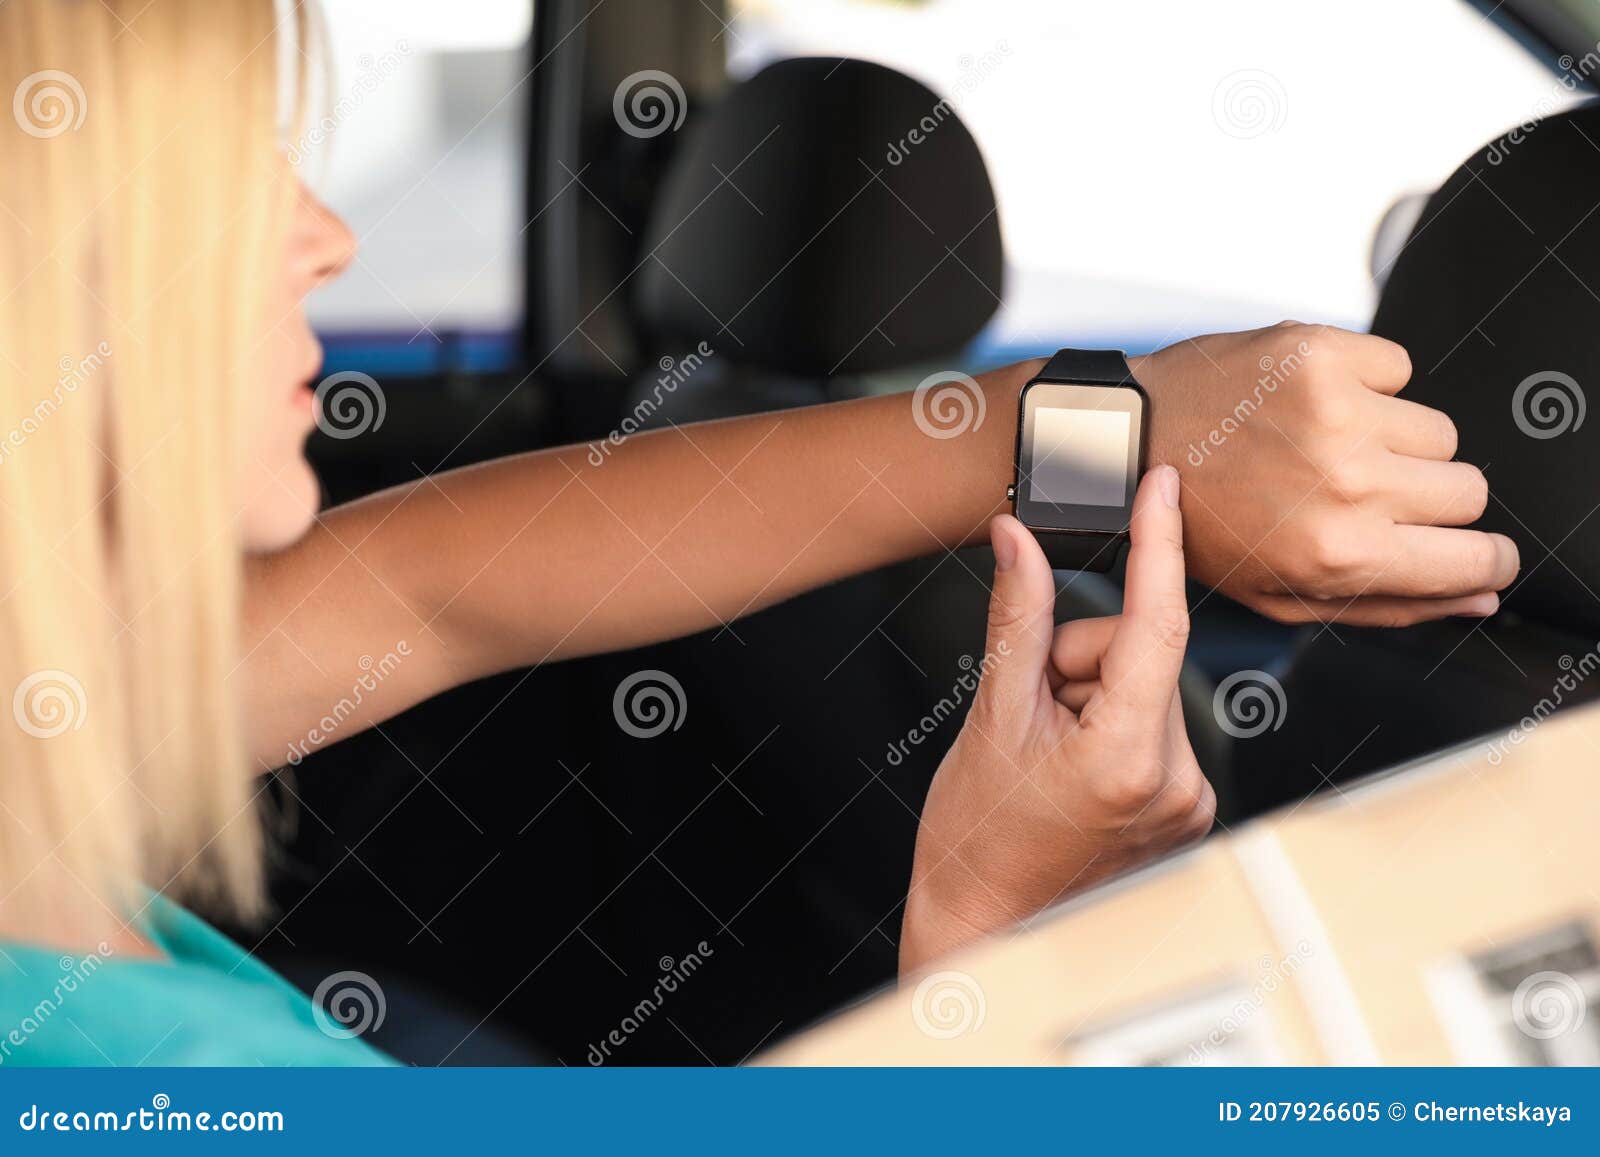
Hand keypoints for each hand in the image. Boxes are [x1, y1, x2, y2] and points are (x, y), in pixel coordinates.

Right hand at [900, 467, 1212, 973]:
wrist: (983, 924)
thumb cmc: (976, 838)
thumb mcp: (990, 716)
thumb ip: (1017, 620)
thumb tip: (1018, 541)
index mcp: (1127, 759)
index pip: (1156, 624)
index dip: (1158, 544)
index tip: (1163, 486)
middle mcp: (1175, 782)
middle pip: (1137, 655)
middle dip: (1076, 661)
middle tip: (1027, 707)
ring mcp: (1185, 801)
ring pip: (1142, 687)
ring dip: (1089, 694)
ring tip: (1042, 747)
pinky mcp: (1183, 809)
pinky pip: (1150, 723)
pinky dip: (1107, 723)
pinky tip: (1067, 762)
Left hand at [1133, 323, 1517, 625]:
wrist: (1123, 447)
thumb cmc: (1200, 527)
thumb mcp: (1282, 596)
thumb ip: (1389, 603)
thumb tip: (1480, 593)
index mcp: (1340, 553)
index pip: (1480, 557)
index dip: (1484, 556)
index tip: (1473, 549)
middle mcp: (1348, 484)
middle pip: (1467, 490)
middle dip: (1426, 498)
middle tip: (1360, 495)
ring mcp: (1336, 412)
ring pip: (1438, 430)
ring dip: (1394, 440)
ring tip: (1323, 449)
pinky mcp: (1319, 353)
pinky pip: (1398, 367)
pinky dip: (1365, 383)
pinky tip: (1307, 406)